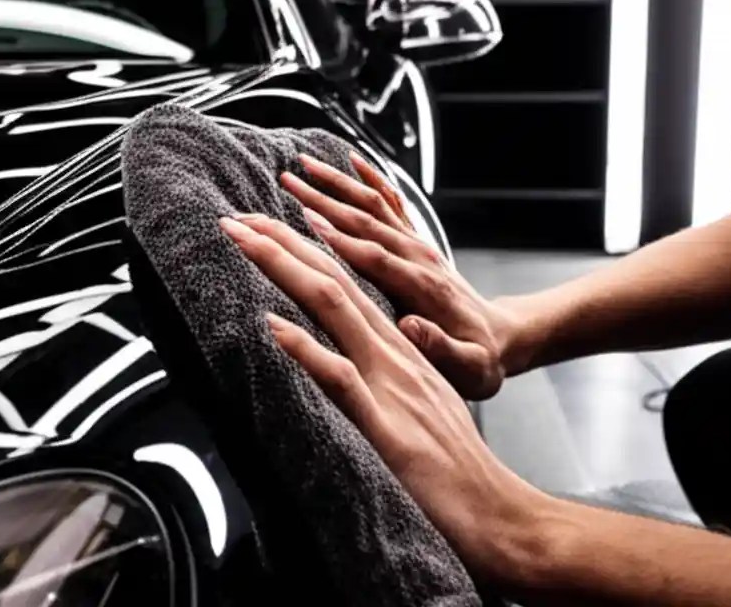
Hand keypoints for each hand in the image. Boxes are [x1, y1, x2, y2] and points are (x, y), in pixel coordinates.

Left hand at [218, 214, 551, 583]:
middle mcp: (393, 354)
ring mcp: (390, 384)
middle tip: (234, 216)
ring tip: (245, 240)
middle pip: (331, 281)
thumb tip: (345, 363)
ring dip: (284, 268)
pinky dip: (305, 348)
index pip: (341, 284)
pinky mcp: (385, 425)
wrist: (496, 513)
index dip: (299, 253)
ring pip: (334, 308)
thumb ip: (379, 379)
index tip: (260, 228)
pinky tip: (273, 326)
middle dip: (280, 244)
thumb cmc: (451, 470)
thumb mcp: (411, 408)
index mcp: (397, 350)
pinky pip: (341, 379)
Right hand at [283, 152, 533, 398]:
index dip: (344, 241)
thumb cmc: (478, 360)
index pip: (377, 258)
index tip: (309, 221)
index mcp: (425, 288)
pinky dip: (371, 179)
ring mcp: (419, 246)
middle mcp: (420, 258)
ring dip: (338, 183)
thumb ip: (441, 348)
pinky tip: (351, 160)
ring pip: (374, 206)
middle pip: (367, 222)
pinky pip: (391, 204)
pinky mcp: (417, 242)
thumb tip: (411, 328)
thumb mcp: (469, 367)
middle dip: (325, 201)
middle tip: (288, 182)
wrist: (503, 339)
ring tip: (303, 164)